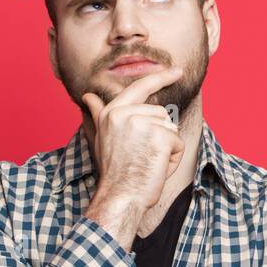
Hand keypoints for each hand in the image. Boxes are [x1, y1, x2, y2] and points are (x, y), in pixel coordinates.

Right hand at [81, 64, 184, 213]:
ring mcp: (142, 123)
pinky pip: (178, 144)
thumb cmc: (114, 172)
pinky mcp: (159, 136)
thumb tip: (88, 96)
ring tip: (148, 162)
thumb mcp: (102, 137)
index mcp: (112, 112)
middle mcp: (124, 113)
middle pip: (161, 114)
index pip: (140, 87)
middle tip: (143, 156)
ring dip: (166, 148)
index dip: (160, 78)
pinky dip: (173, 159)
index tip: (177, 71)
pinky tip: (156, 167)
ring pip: (171, 129)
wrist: (120, 195)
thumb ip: (99, 113)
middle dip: (160, 136)